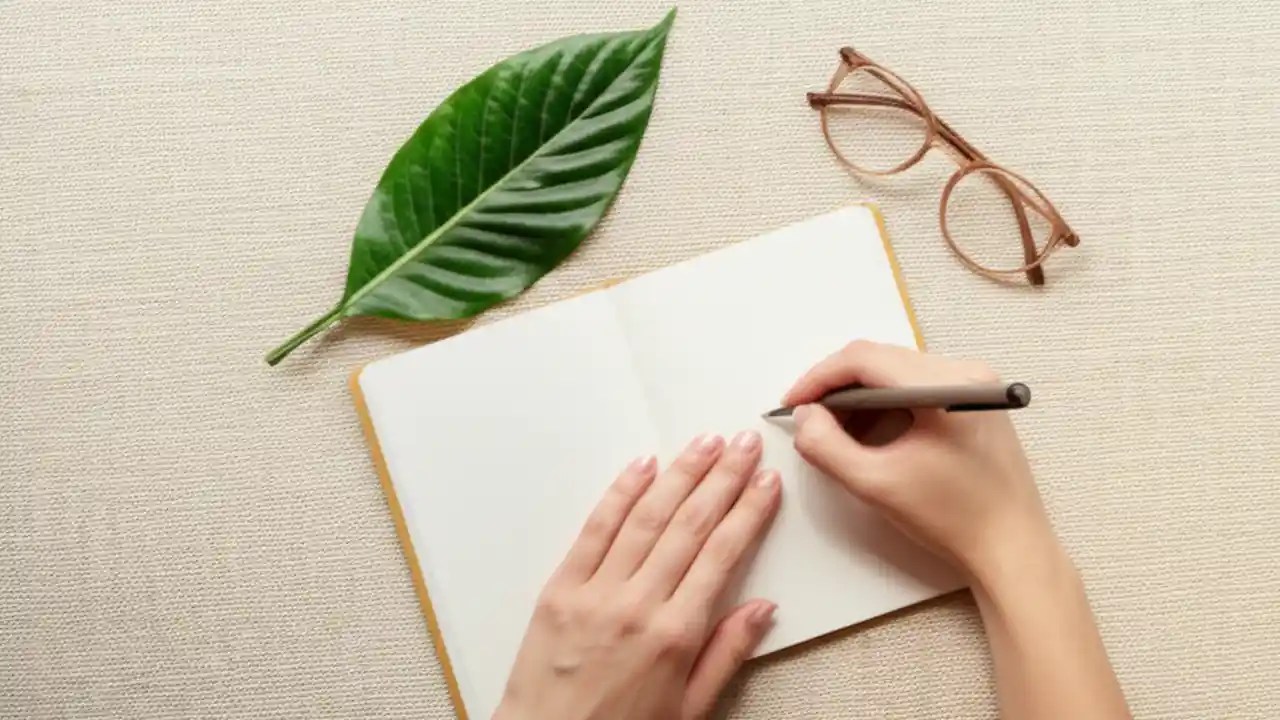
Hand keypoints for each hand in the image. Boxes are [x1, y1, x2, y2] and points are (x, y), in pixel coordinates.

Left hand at [494, 432, 782, 719]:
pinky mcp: (559, 589)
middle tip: (745, 444)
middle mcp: (637, 605)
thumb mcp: (690, 709)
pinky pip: (593, 531)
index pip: (722, 555)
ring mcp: (595, 593)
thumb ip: (727, 654)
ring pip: (645, 518)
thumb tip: (763, 607)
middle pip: (689, 525)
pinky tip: (643, 467)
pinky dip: (620, 495)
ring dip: (680, 475)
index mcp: (676, 635)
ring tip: (706, 443)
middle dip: (722, 479)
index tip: (766, 482)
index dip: (749, 512)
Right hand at [783, 340, 1054, 581]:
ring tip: (835, 431)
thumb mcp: (876, 484)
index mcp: (945, 385)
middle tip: (809, 420)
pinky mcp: (975, 400)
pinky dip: (884, 403)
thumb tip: (805, 416)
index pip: (864, 359)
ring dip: (859, 396)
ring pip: (896, 371)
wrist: (1011, 546)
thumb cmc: (953, 519)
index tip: (792, 404)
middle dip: (836, 387)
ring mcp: (974, 385)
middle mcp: (965, 372)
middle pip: (880, 359)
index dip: (818, 378)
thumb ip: (827, 446)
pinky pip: (916, 386)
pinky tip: (869, 434)